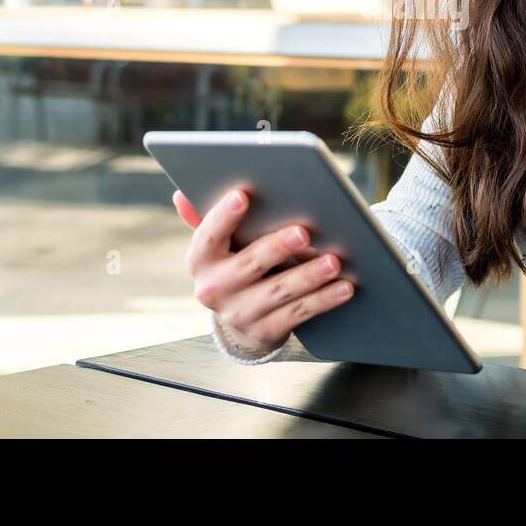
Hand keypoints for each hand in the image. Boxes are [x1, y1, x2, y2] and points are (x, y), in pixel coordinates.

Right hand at [175, 188, 354, 355]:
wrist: (239, 317)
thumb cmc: (234, 262)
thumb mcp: (219, 243)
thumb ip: (206, 218)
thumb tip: (180, 194)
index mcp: (200, 260)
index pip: (208, 235)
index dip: (224, 216)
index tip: (244, 194)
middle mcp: (213, 290)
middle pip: (249, 265)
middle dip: (276, 247)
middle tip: (303, 231)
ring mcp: (239, 313)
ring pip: (278, 292)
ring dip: (308, 276)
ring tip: (334, 261)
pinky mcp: (265, 331)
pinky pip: (298, 314)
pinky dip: (324, 300)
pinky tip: (345, 286)